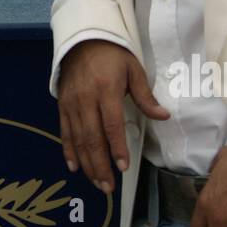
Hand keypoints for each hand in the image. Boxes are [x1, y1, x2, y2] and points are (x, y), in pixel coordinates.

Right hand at [57, 39, 170, 194]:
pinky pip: (65, 131)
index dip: (117, 148)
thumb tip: (164, 116)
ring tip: (96, 183)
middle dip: (100, 165)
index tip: (123, 167)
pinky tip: (74, 166)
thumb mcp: (133, 69)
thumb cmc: (113, 54)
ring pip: (78, 139)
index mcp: (106, 89)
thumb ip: (145, 96)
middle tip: (108, 187)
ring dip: (87, 163)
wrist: (82, 38)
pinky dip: (68, 150)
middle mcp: (86, 99)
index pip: (112, 125)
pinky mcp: (62, 105)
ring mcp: (72, 103)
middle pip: (92, 138)